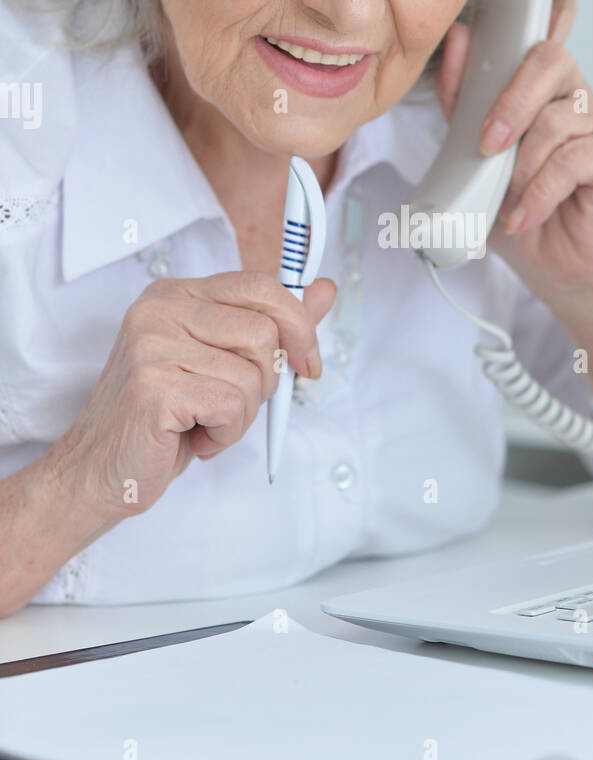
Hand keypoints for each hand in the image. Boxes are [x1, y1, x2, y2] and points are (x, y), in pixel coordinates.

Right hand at [50, 272, 335, 525]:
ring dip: (241, 415)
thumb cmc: (164, 420)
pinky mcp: (154, 386)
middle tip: (229, 406)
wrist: (99, 472)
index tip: (308, 363)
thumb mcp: (223, 366)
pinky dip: (224, 434)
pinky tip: (193, 438)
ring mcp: (152, 344)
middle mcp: (160, 309)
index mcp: (177, 295)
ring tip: (203, 423)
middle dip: (265, 383)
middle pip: (265, 333)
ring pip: (252, 375)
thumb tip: (325, 289)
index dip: (298, 325)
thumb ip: (273, 326)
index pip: (259, 286)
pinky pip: (231, 406)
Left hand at [436, 0, 592, 301]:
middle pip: (550, 60)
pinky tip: (525, 214)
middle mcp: (573, 91)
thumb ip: (465, 97)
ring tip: (507, 197)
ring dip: (521, 164)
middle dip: (512, 102)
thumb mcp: (472, 152)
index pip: (554, 15)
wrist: (550, 264)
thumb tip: (459, 41)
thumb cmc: (512, 203)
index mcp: (539, 82)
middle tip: (489, 143)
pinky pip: (572, 160)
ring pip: (556, 117)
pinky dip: (538, 192)